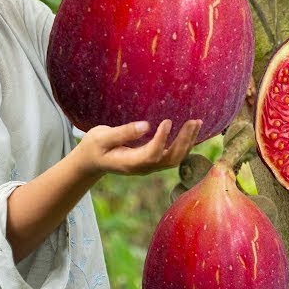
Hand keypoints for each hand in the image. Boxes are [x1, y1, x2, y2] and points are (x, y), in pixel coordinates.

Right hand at [74, 119, 201, 177]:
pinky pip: (173, 156)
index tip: (167, 121)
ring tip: (197, 123)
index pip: (152, 154)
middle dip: (183, 141)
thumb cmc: (95, 147)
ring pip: (175, 159)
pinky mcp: (152, 161)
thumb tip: (146, 125)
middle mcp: (143, 167)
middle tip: (193, 121)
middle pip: (170, 159)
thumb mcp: (102, 137)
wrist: (92, 161)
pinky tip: (191, 131)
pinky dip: (185, 144)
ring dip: (188, 142)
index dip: (162, 139)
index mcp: (130, 162)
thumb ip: (123, 133)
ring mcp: (149, 166)